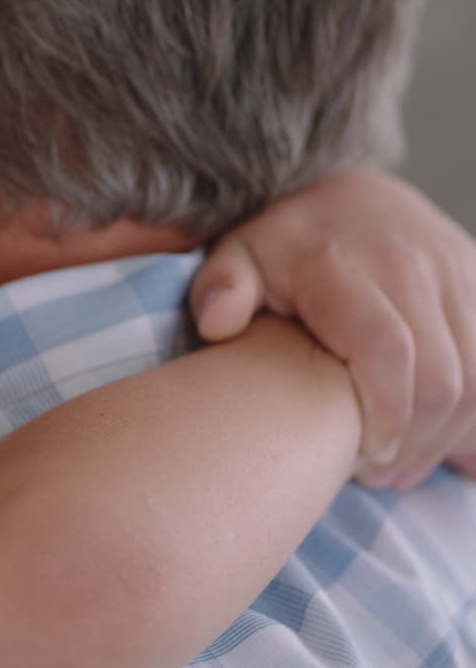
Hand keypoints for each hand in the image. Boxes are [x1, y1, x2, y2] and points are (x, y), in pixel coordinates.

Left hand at [188, 167, 475, 489]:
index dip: (386, 414)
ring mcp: (458, 272)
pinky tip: (436, 438)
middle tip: (375, 474)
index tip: (361, 456)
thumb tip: (217, 322)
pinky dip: (472, 410)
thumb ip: (220, 286)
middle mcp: (414, 265)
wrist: (345, 193)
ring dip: (448, 432)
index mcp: (344, 265)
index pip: (388, 350)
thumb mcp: (236, 255)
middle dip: (416, 439)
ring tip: (401, 465)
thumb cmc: (282, 243)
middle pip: (444, 376)